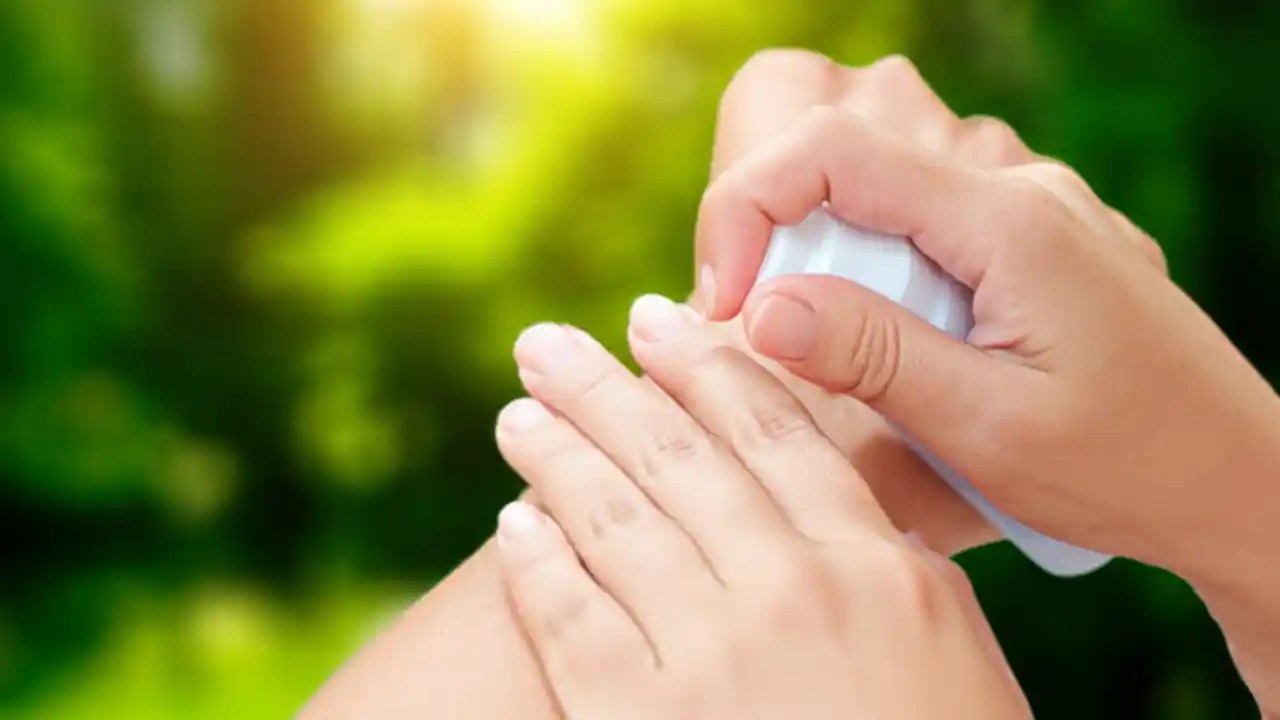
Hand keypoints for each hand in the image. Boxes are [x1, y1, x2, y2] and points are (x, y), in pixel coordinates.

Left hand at [492, 299, 1028, 718]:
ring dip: (554, 458)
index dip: (703, 365)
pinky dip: (536, 564)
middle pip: (674, 458)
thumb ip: (890, 565)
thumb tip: (837, 499)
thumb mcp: (951, 651)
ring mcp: (709, 659)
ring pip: (611, 522)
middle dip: (601, 390)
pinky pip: (569, 620)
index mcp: (875, 566)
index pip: (772, 432)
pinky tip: (514, 526)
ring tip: (518, 415)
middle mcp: (788, 593)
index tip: (657, 320)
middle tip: (546, 343)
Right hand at [693, 81, 1279, 708]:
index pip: (832, 150)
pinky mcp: (1035, 240)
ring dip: (832, 252)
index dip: (747, 206)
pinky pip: (929, 220)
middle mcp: (1021, 190)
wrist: (1240, 483)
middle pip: (852, 158)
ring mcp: (1033, 208)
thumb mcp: (987, 428)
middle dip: (783, 235)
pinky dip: (879, 266)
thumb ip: (873, 358)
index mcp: (1006, 221)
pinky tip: (898, 341)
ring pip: (887, 187)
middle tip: (774, 334)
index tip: (725, 303)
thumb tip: (760, 308)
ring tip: (836, 344)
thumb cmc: (1126, 469)